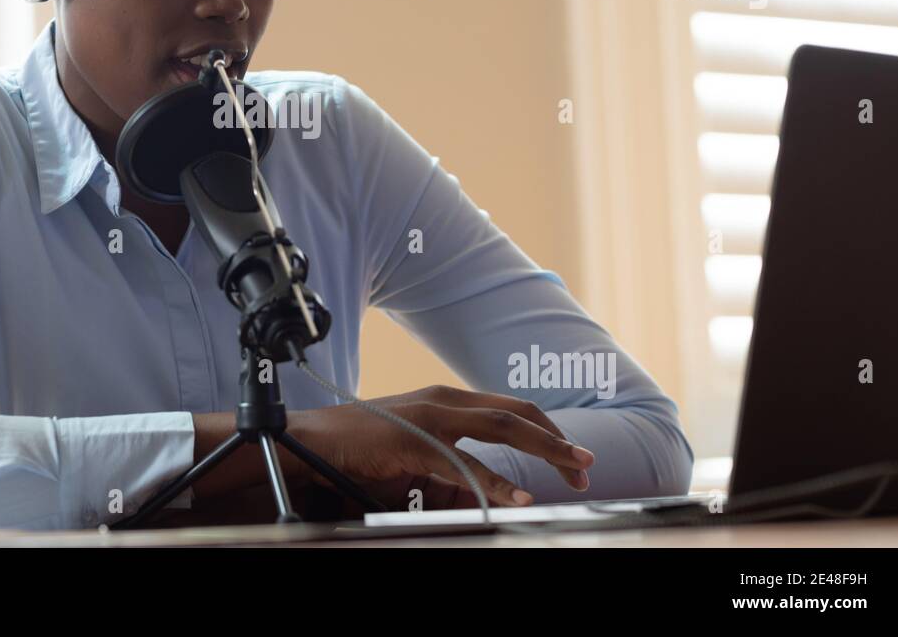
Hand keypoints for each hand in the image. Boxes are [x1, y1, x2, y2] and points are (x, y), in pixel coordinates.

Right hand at [286, 384, 594, 506]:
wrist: (310, 439)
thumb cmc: (360, 448)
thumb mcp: (417, 453)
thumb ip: (452, 464)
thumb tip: (488, 488)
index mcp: (446, 399)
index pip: (510, 410)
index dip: (547, 430)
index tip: (571, 455)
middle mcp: (444, 400)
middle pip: (516, 413)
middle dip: (558, 438)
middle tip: (587, 465)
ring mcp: (430, 416)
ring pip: (502, 427)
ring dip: (545, 449)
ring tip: (574, 471)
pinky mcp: (414, 441)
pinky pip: (464, 463)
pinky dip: (498, 482)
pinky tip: (521, 497)